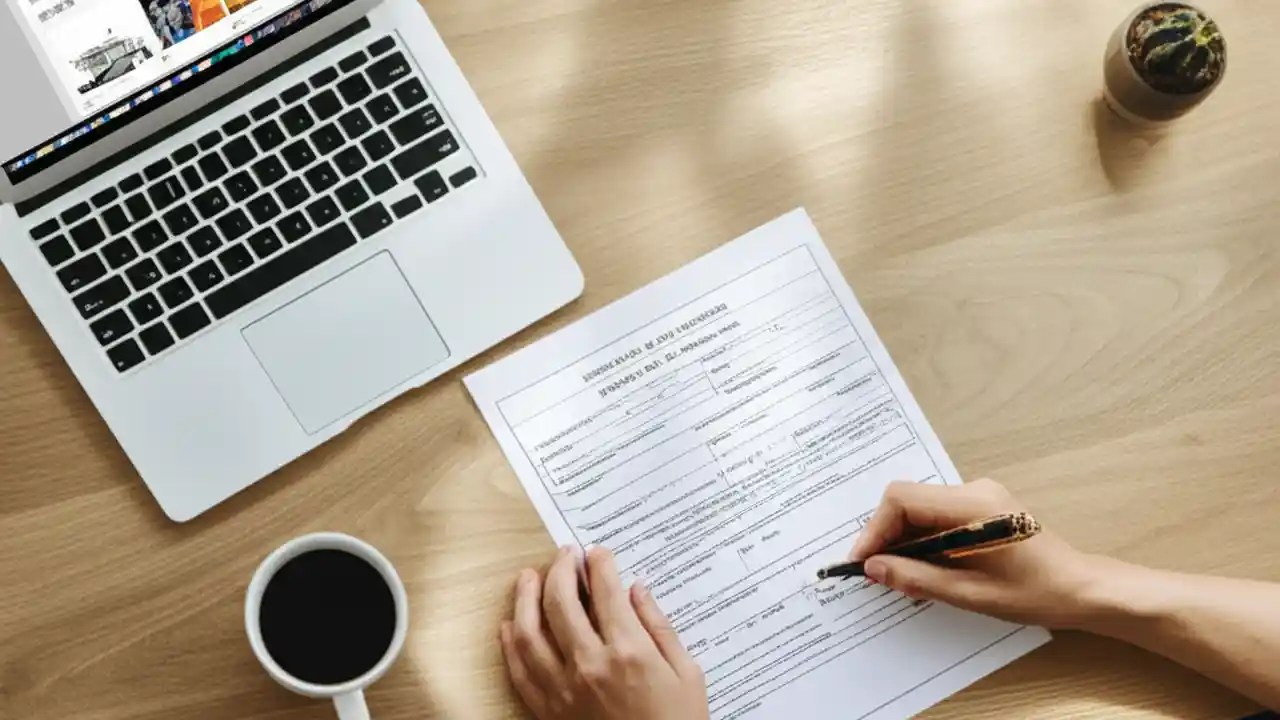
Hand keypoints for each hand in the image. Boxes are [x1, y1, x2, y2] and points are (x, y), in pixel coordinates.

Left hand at [500, 546, 709, 719]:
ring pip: (530, 632)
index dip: (600, 564)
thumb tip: (637, 589)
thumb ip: (659, 627)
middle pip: (561, 602)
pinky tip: (511, 625)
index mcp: (630, 651)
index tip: (598, 552)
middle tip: (565, 555)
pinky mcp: (549, 711)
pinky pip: (520, 671)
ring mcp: (565, 689)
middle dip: (561, 569)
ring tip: (528, 577)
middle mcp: (591, 665)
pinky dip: (511, 644)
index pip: (606, 591)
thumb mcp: (686, 674)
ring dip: (525, 598)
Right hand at [850, 478, 1102, 628]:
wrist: (1082, 589)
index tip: (862, 561)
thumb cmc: (1034, 594)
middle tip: (875, 572)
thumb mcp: (970, 593)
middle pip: (908, 499)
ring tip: (897, 575)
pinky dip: (921, 538)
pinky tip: (922, 566)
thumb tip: (874, 567)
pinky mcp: (982, 507)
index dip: (875, 529)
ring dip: (902, 538)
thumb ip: (918, 577)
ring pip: (920, 507)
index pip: (903, 499)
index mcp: (972, 505)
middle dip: (885, 535)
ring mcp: (979, 495)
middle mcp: (973, 490)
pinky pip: (937, 515)